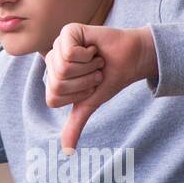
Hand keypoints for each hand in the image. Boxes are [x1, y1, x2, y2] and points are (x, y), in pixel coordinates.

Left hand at [44, 24, 156, 151]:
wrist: (132, 60)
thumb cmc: (110, 79)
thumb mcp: (90, 103)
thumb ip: (76, 123)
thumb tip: (67, 151)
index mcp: (52, 78)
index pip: (53, 97)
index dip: (77, 95)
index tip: (90, 86)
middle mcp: (52, 60)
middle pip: (57, 82)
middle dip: (84, 81)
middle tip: (94, 72)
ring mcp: (58, 44)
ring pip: (63, 67)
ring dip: (88, 68)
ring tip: (95, 60)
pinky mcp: (68, 31)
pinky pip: (70, 52)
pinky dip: (88, 55)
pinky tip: (94, 48)